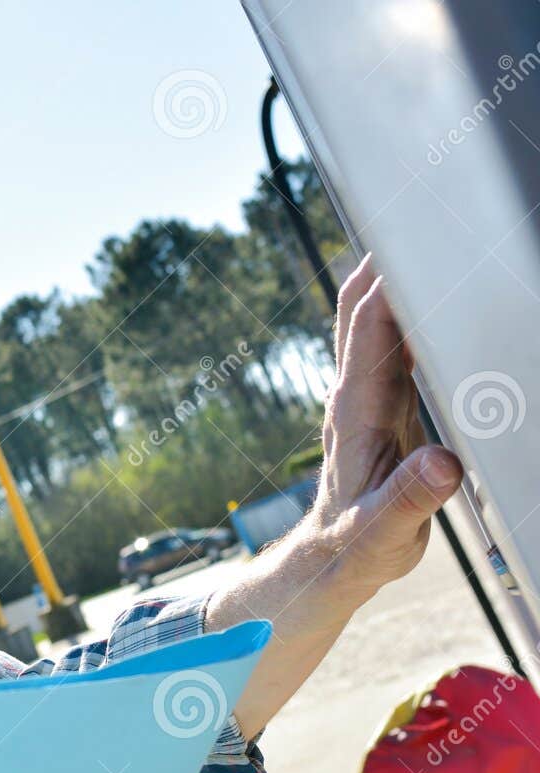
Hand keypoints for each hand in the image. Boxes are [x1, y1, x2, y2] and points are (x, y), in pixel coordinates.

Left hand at [305, 253, 463, 608]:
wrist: (334, 562)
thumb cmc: (355, 548)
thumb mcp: (382, 534)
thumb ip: (410, 499)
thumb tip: (440, 464)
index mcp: (356, 412)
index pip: (369, 330)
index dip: (390, 283)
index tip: (415, 241)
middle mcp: (356, 393)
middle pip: (362, 308)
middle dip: (385, 258)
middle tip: (417, 208)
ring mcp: (369, 395)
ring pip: (377, 319)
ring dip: (399, 276)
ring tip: (432, 230)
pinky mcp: (385, 404)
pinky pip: (396, 342)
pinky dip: (413, 309)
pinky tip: (439, 290)